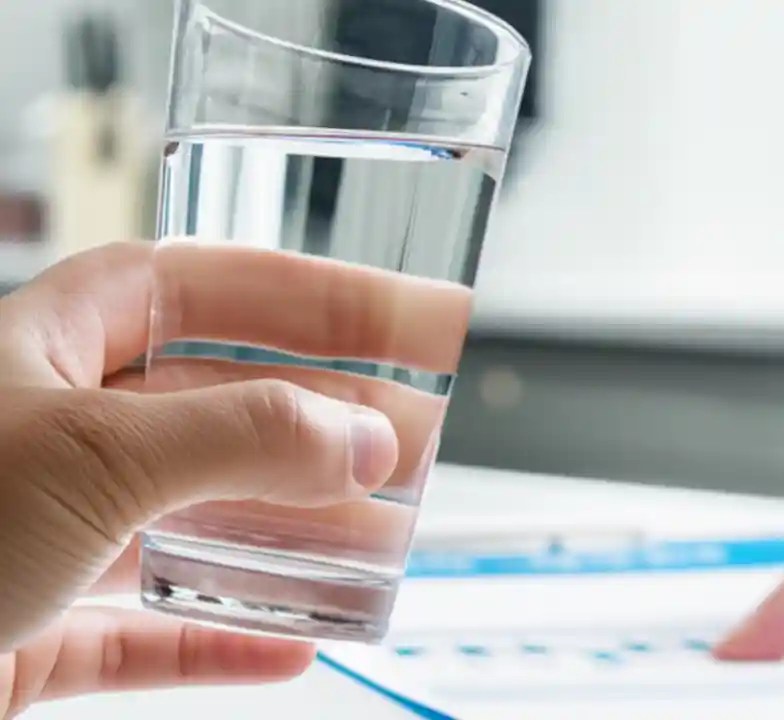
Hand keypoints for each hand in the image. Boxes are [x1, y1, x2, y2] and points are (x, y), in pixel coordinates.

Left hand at [0, 242, 467, 714]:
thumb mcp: (94, 456)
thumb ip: (243, 438)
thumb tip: (363, 441)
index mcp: (45, 348)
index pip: (201, 287)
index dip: (305, 291)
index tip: (396, 312)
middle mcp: (47, 433)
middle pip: (214, 405)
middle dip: (316, 421)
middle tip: (404, 435)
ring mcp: (41, 536)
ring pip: (191, 521)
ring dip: (287, 535)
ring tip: (372, 540)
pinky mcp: (31, 634)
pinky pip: (151, 630)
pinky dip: (224, 641)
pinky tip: (293, 646)